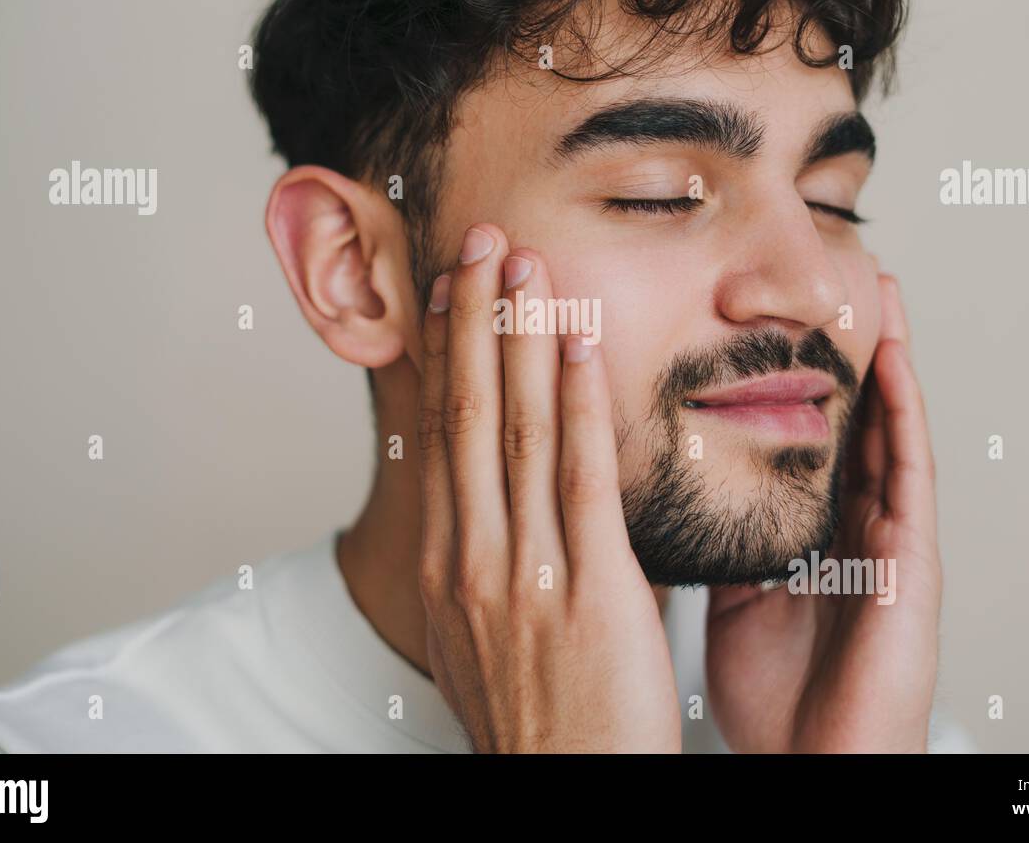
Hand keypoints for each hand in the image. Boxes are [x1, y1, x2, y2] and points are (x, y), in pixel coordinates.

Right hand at [416, 223, 680, 752]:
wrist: (563, 796)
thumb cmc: (540, 725)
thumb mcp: (485, 640)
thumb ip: (489, 568)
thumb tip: (497, 513)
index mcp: (448, 568)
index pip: (440, 437)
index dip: (444, 356)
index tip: (448, 293)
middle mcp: (472, 558)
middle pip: (467, 415)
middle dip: (471, 321)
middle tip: (476, 241)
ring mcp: (524, 572)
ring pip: (517, 430)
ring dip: (518, 338)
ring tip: (521, 264)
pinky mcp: (587, 590)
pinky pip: (579, 476)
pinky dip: (578, 400)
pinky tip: (579, 340)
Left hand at [704, 273, 941, 751]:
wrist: (814, 761)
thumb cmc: (778, 697)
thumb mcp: (734, 597)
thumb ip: (723, 539)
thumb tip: (678, 494)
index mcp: (812, 535)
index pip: (806, 437)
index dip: (797, 378)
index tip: (775, 319)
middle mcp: (854, 525)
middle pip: (852, 419)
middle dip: (847, 351)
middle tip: (839, 277)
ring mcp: (888, 537)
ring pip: (888, 428)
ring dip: (886, 357)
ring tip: (877, 290)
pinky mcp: (912, 558)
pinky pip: (910, 472)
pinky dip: (904, 413)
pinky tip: (894, 360)